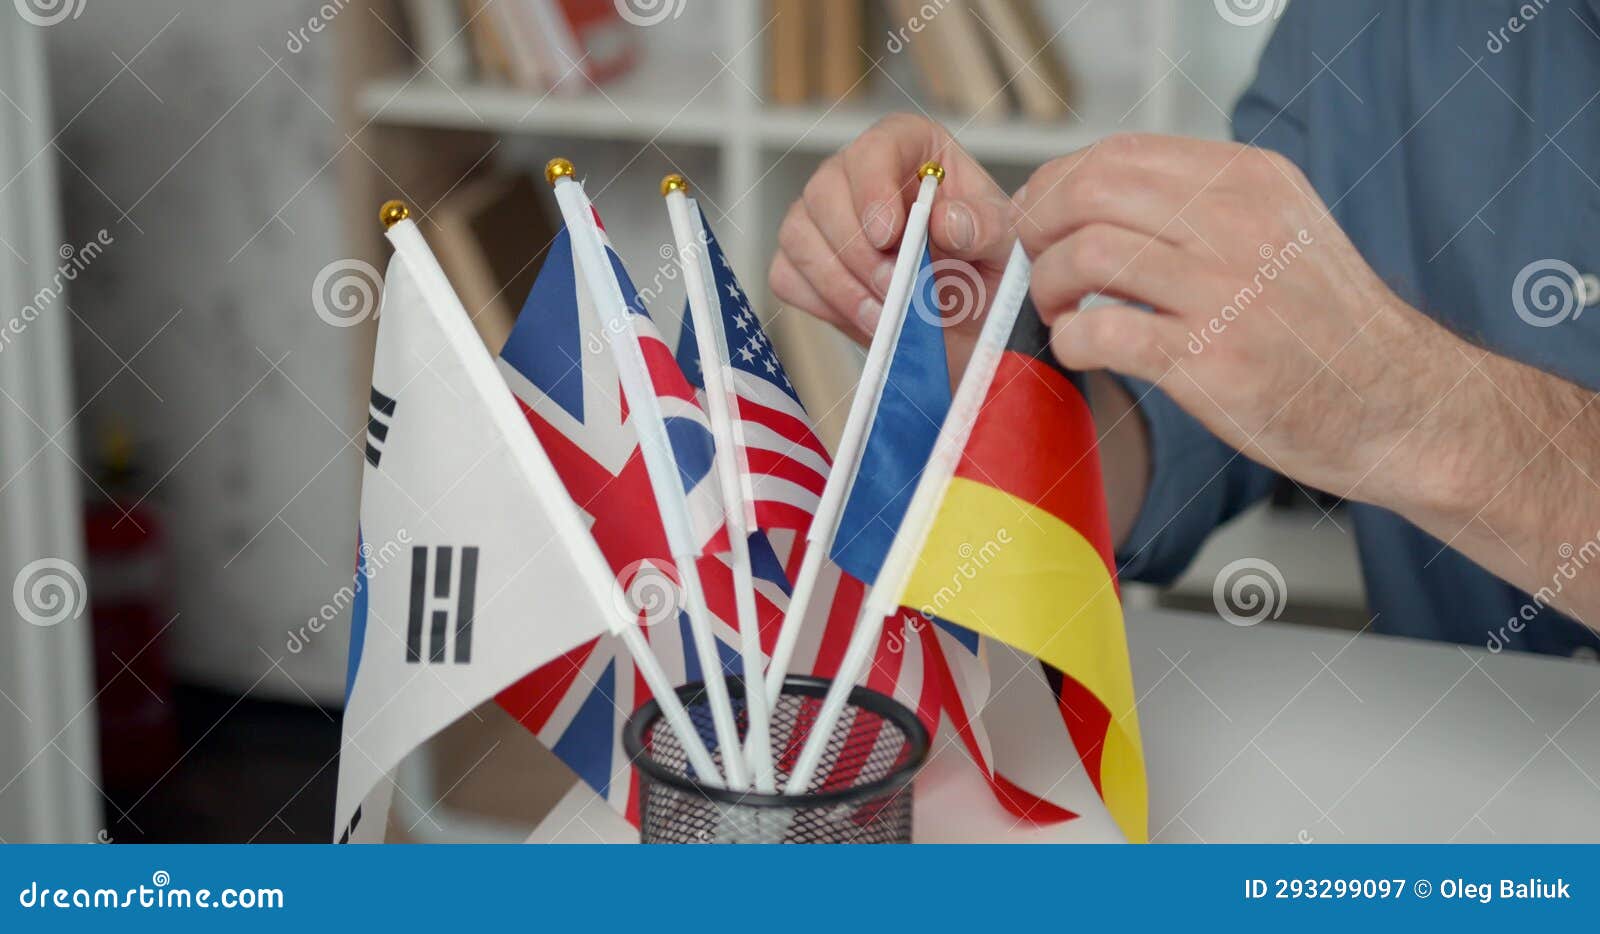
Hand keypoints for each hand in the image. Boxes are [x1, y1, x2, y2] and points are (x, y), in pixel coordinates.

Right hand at [769, 113, 1015, 343]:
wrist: (969, 324)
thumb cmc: (985, 268)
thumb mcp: (1004, 245)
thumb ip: (983, 227)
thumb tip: (946, 221)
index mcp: (910, 149)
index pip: (875, 148)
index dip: (874, 189)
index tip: (889, 235)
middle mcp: (857, 175)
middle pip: (824, 193)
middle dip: (857, 251)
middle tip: (895, 290)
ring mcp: (823, 218)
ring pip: (798, 235)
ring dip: (839, 283)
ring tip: (884, 316)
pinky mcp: (803, 262)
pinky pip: (787, 276)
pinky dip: (822, 303)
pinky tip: (864, 319)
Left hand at [1015, 133, 1470, 511]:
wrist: (1398, 402)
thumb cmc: (1327, 327)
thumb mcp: (1280, 228)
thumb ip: (1202, 205)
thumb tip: (1096, 200)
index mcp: (1248, 181)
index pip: (1118, 154)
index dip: (1057, 185)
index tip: (1040, 219)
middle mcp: (1236, 223)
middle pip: (1090, 193)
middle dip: (1038, 227)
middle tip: (1033, 261)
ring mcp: (1224, 290)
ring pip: (1086, 255)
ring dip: (1048, 285)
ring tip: (1058, 310)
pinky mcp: (1209, 358)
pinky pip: (1101, 331)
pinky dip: (1070, 340)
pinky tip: (1081, 350)